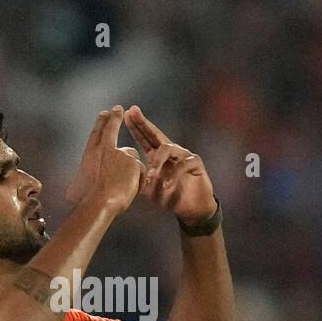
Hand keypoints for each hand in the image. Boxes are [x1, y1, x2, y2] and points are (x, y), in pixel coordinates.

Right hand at [68, 105, 144, 214]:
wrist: (99, 201)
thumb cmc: (87, 199)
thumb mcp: (77, 189)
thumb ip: (77, 186)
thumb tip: (70, 194)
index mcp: (91, 154)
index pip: (96, 134)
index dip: (101, 123)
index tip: (104, 113)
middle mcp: (105, 149)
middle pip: (111, 129)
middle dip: (114, 117)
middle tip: (117, 108)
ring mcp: (120, 154)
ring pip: (132, 159)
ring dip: (132, 172)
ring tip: (124, 187)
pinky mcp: (133, 161)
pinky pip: (141, 171)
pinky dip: (139, 181)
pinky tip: (132, 189)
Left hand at [123, 105, 216, 225]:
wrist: (192, 208)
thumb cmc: (170, 198)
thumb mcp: (150, 190)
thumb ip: (142, 180)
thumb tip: (130, 173)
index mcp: (158, 156)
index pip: (145, 138)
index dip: (136, 127)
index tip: (126, 115)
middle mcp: (171, 151)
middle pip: (156, 134)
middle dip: (143, 123)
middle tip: (133, 112)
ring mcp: (183, 155)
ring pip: (168, 147)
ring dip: (157, 160)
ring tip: (152, 174)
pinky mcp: (195, 163)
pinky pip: (182, 164)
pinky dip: (173, 176)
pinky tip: (166, 186)